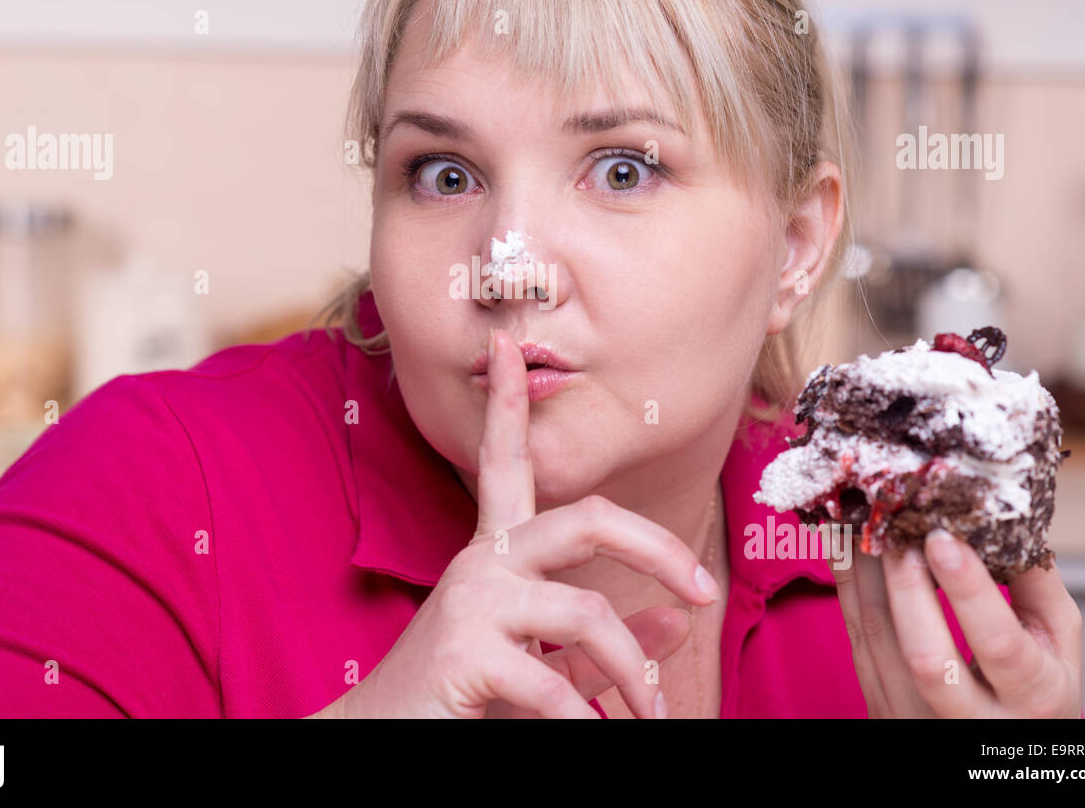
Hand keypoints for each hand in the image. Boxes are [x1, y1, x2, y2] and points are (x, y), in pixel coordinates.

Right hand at [338, 327, 719, 717]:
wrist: (379, 739)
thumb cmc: (465, 695)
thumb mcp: (541, 659)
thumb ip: (601, 643)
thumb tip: (673, 621)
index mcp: (494, 552)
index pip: (503, 461)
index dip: (507, 402)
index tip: (505, 344)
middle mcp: (481, 562)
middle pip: (585, 520)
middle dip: (655, 546)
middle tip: (704, 589)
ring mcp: (470, 603)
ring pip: (586, 614)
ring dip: (636, 676)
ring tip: (654, 716)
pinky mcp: (464, 654)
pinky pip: (555, 685)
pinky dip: (586, 721)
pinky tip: (595, 736)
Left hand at [832, 529, 1082, 717]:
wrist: (1001, 748)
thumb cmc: (1035, 688)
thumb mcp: (1059, 644)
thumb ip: (1039, 587)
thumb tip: (1007, 525)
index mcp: (1030, 698)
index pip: (998, 644)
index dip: (967, 589)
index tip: (942, 538)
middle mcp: (969, 716)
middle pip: (926, 657)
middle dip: (906, 586)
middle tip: (896, 528)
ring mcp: (915, 716)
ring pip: (877, 643)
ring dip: (864, 576)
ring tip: (863, 523)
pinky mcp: (878, 705)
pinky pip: (855, 639)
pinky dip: (847, 587)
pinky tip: (846, 548)